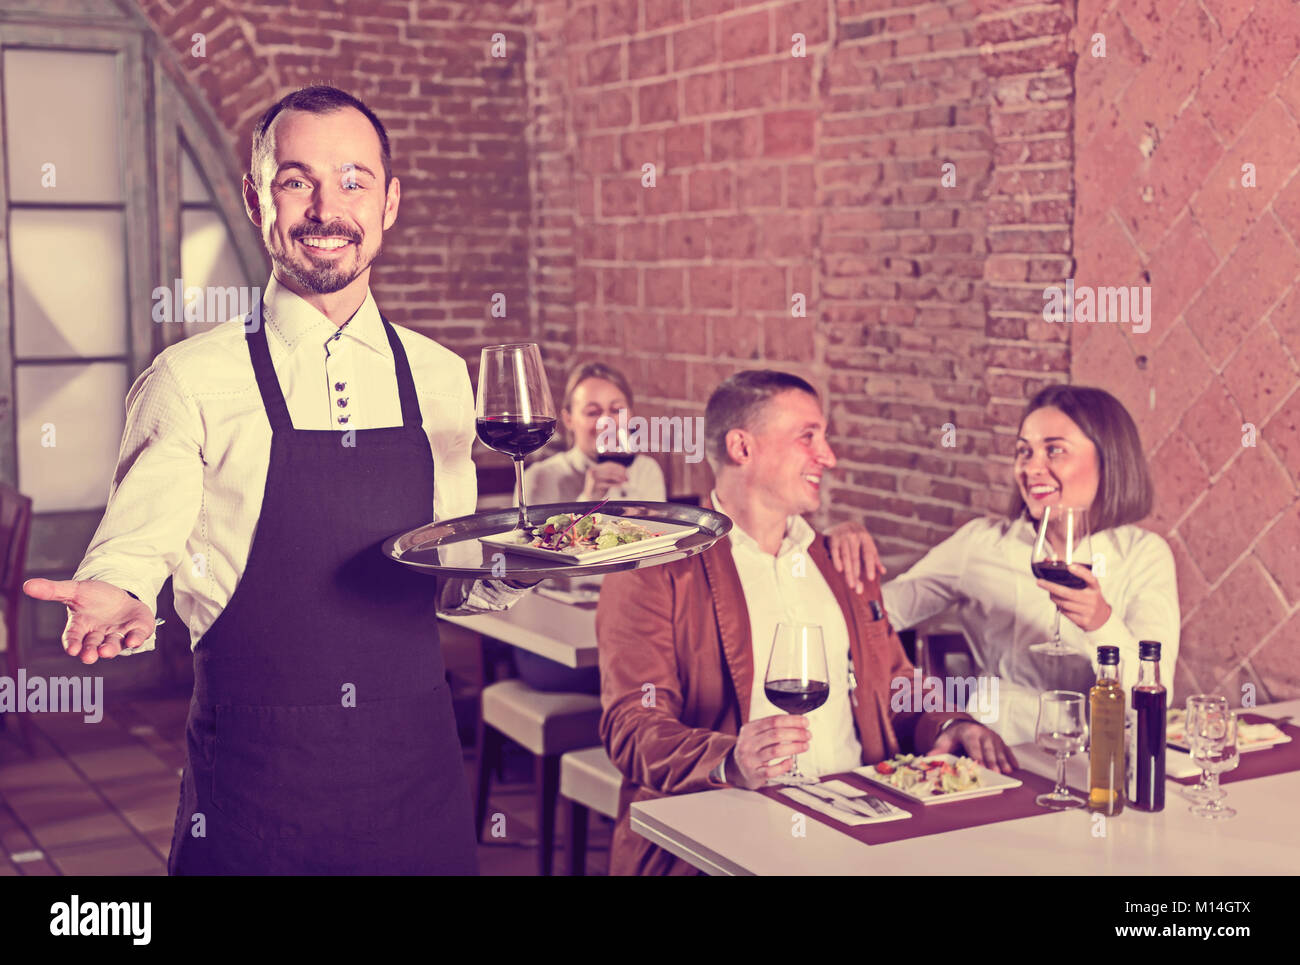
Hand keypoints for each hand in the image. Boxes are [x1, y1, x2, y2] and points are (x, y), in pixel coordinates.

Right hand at [23, 578, 155, 664]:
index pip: (74, 638)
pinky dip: (136, 638)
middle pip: (93, 646)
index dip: (73, 644)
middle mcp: (99, 635)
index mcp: (81, 628)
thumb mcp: (75, 591)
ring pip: (113, 644)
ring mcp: (118, 634)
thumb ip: (53, 591)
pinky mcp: (137, 630)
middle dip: (90, 651)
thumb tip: (26, 585)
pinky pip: (136, 635)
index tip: (72, 649)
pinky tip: (134, 640)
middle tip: (88, 657)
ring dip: (110, 648)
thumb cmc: (94, 598)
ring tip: (106, 651)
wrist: (121, 597)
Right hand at [580, 462, 628, 499]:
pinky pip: (607, 484)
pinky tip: (620, 486)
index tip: (625, 470)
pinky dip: (615, 484)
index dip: (618, 466)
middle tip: (627, 477)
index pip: (608, 464)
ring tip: (625, 481)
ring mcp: (592, 478)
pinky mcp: (594, 485)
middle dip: (620, 473)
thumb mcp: (606, 480)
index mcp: (594, 468)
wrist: (589, 500)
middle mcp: (592, 471)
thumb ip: (613, 475)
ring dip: (619, 478)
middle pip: (609, 469)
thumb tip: (624, 472)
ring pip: (609, 475)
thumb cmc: (599, 489)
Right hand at [727, 714, 811, 789]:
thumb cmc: (752, 749)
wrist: (737, 768)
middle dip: (796, 733)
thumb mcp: (755, 734)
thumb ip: (772, 728)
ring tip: (805, 745)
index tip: (804, 722)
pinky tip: (791, 761)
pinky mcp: (754, 774)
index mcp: (749, 729)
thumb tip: (797, 723)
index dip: (792, 721)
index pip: (773, 721)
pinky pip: (772, 770)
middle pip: (776, 734)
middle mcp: (748, 743)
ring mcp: (750, 759)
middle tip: (807, 735)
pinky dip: (784, 765)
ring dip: (794, 747)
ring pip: (776, 751)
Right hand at [826, 520, 884, 593]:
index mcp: (865, 537)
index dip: (870, 566)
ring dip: (848, 572)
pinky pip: (835, 551)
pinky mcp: (833, 538)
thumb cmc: (856, 538)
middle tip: (857, 588)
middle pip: (856, 558)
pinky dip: (837, 560)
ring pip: (846, 557)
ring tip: (850, 584)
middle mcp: (854, 535)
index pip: (868, 554)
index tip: (870, 579)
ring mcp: (843, 536)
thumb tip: (883, 571)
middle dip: (856, 574)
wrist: (840, 523)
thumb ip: (874, 558)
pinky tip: (839, 570)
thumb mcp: (867, 544)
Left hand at [929, 720, 1017, 773]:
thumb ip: (937, 749)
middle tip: (997, 773)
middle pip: (988, 748)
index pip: (973, 745)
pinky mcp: (999, 740)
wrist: (963, 724)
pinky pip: (1006, 748)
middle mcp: (982, 732)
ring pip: (999, 749)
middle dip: (992, 761)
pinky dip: (1011, 757)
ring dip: (1004, 760)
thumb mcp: (943, 740)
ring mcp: (992, 735)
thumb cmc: (953, 736)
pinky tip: (1016, 766)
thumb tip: (927, 757)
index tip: (981, 766)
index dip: (977, 756)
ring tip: (1008, 771)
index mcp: (967, 732)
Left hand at [1036, 563, 1111, 631]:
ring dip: (1053, 597)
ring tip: (1050, 593)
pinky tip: (1059, 603)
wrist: (1102, 618)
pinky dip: (1059, 606)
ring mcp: (1088, 610)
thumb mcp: (1089, 587)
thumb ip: (1077, 577)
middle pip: (1068, 593)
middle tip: (1040, 582)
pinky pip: (1065, 612)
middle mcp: (1092, 599)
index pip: (1090, 578)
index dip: (1080, 572)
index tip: (1070, 566)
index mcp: (1095, 588)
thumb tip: (1052, 563)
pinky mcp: (1083, 620)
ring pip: (1064, 603)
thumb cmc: (1091, 598)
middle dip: (1051, 587)